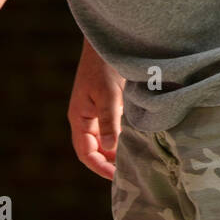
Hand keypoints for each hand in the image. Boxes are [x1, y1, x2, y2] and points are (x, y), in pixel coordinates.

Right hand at [67, 39, 125, 179]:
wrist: (111, 42)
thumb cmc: (104, 65)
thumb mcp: (107, 94)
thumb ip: (108, 121)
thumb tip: (110, 148)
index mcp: (79, 119)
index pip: (86, 153)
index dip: (99, 168)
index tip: (116, 178)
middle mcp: (87, 120)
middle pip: (96, 151)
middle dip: (111, 164)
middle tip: (131, 174)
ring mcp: (99, 114)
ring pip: (107, 142)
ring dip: (120, 153)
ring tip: (138, 162)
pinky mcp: (112, 107)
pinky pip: (116, 130)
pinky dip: (126, 139)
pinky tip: (141, 143)